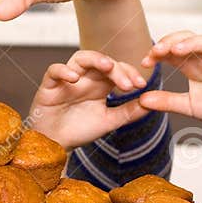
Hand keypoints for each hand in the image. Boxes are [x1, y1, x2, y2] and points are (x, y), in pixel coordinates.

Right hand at [30, 50, 148, 147]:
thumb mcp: (109, 122)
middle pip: (101, 61)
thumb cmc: (79, 130)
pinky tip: (74, 78)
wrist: (54, 144)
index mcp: (99, 84)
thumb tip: (152, 103)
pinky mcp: (49, 85)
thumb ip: (129, 112)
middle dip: (117, 69)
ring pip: (80, 58)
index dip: (130, 72)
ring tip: (107, 67)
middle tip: (128, 84)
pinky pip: (54, 70)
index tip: (141, 85)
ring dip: (95, 59)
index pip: (117, 69)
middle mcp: (85, 78)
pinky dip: (63, 70)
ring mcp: (67, 80)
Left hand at [139, 31, 201, 134]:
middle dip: (172, 41)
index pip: (174, 49)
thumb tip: (141, 100)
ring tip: (178, 50)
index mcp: (194, 66)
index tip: (144, 62)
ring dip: (193, 44)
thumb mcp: (188, 106)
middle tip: (157, 50)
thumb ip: (167, 101)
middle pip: (190, 39)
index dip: (159, 51)